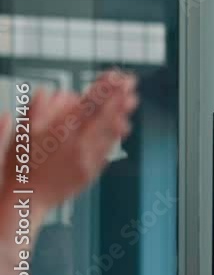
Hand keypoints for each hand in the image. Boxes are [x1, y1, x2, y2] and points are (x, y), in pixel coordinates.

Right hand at [2, 70, 138, 212]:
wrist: (26, 198)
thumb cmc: (22, 164)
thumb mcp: (22, 132)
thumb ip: (39, 108)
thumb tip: (59, 92)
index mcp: (62, 132)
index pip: (89, 104)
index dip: (104, 88)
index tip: (114, 75)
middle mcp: (79, 144)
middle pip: (106, 116)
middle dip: (119, 97)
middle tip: (130, 83)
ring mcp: (88, 159)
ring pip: (111, 133)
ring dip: (122, 114)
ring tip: (131, 100)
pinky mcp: (92, 172)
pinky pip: (108, 149)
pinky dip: (115, 135)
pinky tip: (122, 125)